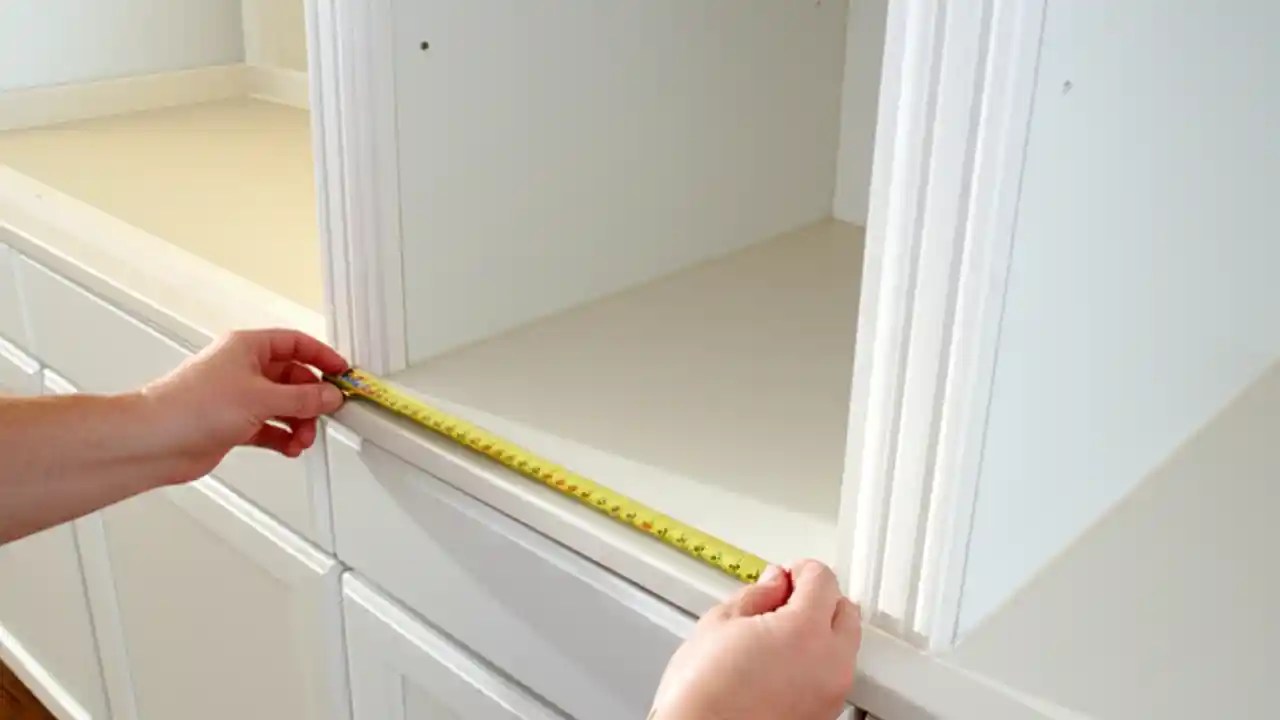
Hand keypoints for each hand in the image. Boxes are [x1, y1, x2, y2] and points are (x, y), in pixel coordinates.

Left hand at [140, 329, 348, 482]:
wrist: (155, 441)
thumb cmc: (190, 407)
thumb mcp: (261, 398)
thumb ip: (302, 398)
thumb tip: (328, 396)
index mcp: (247, 348)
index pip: (295, 343)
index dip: (321, 356)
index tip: (341, 372)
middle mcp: (242, 369)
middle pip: (292, 378)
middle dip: (310, 398)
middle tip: (325, 412)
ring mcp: (237, 397)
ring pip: (282, 405)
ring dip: (298, 422)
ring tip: (302, 438)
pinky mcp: (232, 424)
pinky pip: (269, 427)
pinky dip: (283, 437)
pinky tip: (289, 446)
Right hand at [651, 560, 860, 719]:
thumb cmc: (701, 697)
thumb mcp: (718, 624)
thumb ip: (756, 595)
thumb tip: (773, 585)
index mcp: (806, 631)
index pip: (822, 579)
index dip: (798, 571)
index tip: (783, 575)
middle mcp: (830, 663)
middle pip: (844, 611)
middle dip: (817, 599)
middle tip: (783, 600)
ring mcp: (831, 694)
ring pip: (843, 645)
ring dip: (820, 631)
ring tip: (777, 636)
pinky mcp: (825, 715)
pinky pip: (832, 675)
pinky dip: (815, 662)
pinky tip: (781, 664)